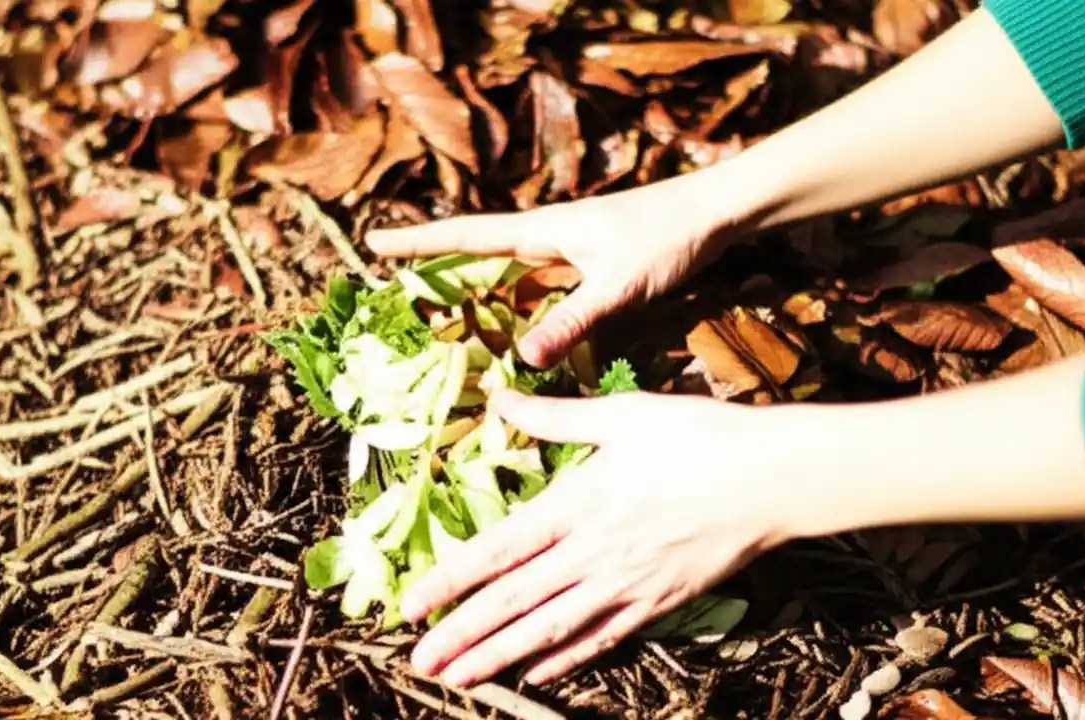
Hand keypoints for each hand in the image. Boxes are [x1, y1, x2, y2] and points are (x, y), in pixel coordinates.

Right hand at [365, 177, 748, 368]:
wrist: (712, 216)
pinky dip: (515, 312)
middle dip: (433, 272)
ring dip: (473, 296)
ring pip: (504, 278)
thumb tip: (520, 361)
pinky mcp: (586, 270)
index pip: (465, 235)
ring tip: (435, 323)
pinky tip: (509, 338)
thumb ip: (571, 321)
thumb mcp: (617, 285)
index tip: (372, 242)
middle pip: (475, 256)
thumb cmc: (664, 239)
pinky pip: (535, 293)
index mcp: (541, 231)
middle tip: (391, 297)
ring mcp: (564, 255)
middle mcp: (545, 240)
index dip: (418, 242)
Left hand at [401, 389, 820, 686]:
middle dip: (461, 635)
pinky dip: (564, 659)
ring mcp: (626, 585)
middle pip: (514, 602)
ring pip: (549, 631)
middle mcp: (593, 554)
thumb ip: (553, 416)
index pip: (498, 551)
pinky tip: (535, 673)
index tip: (410, 605)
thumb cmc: (698, 437)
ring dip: (499, 657)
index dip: (450, 581)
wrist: (774, 479)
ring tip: (458, 680)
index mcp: (578, 503)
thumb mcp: (622, 416)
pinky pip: (600, 638)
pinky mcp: (657, 604)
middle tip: (418, 663)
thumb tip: (498, 397)